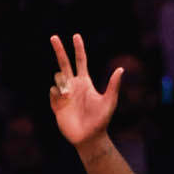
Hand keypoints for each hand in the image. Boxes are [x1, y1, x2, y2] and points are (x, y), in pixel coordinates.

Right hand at [46, 32, 120, 147]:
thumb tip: (121, 70)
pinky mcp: (56, 104)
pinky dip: (57, 93)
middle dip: (59, 50)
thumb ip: (113, 86)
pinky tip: (62, 100)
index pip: (80, 61)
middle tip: (54, 37)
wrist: (89, 137)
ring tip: (68, 96)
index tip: (76, 36)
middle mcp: (73, 85)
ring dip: (62, 83)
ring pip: (58, 78)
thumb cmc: (101, 120)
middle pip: (64, 63)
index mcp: (85, 82)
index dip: (78, 49)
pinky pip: (52, 92)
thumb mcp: (109, 101)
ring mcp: (63, 94)